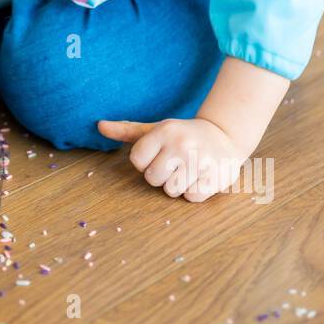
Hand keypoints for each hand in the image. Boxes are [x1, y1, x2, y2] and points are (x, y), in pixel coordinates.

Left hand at [97, 116, 250, 201]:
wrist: (224, 134)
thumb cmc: (182, 135)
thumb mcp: (156, 129)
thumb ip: (127, 130)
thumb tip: (99, 126)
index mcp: (165, 131)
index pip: (137, 160)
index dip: (145, 163)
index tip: (158, 155)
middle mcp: (182, 144)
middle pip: (153, 179)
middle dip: (161, 176)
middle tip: (175, 164)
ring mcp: (201, 161)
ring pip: (171, 190)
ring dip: (177, 185)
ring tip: (188, 170)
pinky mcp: (216, 176)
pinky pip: (192, 197)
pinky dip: (194, 192)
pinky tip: (201, 177)